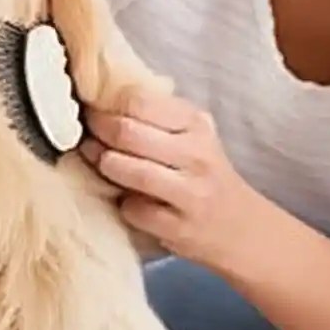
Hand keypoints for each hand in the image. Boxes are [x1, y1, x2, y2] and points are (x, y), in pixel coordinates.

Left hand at [80, 91, 264, 269]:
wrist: (242, 227)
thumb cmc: (205, 176)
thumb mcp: (193, 137)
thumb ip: (156, 119)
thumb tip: (99, 107)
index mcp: (197, 124)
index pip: (140, 101)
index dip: (106, 107)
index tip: (93, 113)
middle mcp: (197, 154)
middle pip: (128, 133)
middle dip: (98, 135)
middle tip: (88, 139)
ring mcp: (191, 192)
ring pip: (130, 171)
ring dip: (107, 167)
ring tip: (104, 166)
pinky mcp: (180, 227)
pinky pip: (133, 209)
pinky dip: (124, 205)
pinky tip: (130, 202)